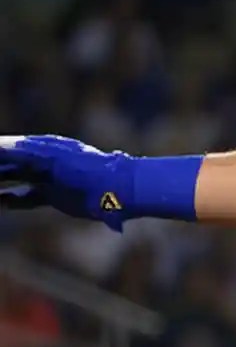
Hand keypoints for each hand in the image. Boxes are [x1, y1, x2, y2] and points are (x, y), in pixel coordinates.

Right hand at [0, 135, 135, 230]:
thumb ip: (28, 151)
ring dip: (0, 181)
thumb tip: (3, 144)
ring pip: (17, 179)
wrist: (114, 189)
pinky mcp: (54, 196)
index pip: (13, 148)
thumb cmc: (87, 168)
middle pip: (13, 163)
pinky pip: (27, 198)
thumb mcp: (55, 157)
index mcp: (47, 148)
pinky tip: (0, 202)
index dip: (0, 150)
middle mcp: (46, 162)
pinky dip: (12, 200)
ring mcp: (50, 179)